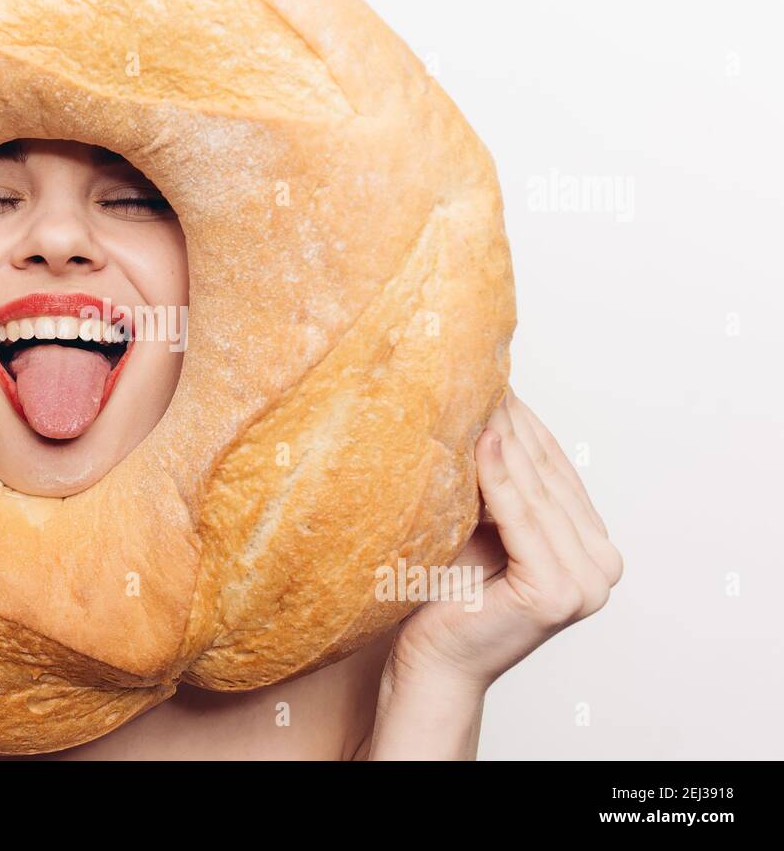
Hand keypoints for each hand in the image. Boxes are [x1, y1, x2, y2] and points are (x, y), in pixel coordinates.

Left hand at [389, 388, 623, 692]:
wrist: (432, 661)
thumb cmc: (446, 593)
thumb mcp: (479, 522)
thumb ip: (499, 480)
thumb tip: (490, 401)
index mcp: (593, 546)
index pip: (555, 468)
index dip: (522, 422)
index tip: (490, 375)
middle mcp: (603, 565)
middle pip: (546, 477)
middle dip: (510, 424)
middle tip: (478, 373)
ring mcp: (587, 583)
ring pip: (535, 493)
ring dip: (503, 441)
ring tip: (474, 395)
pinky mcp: (557, 593)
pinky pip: (521, 521)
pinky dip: (499, 480)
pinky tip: (482, 443)